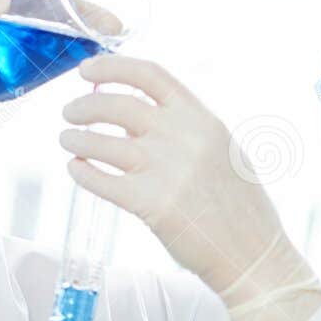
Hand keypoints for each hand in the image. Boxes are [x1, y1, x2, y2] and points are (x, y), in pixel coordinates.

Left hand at [60, 55, 320, 320]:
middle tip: (69, 111)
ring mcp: (166, 170)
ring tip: (67, 139)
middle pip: (117, 105)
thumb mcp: (222, 151)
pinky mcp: (151, 204)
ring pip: (101, 142)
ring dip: (76, 138)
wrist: (252, 254)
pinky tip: (75, 169)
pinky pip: (101, 181)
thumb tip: (137, 115)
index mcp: (202, 119)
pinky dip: (82, 172)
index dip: (112, 66)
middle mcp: (183, 137)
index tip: (87, 70)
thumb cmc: (239, 208)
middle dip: (84, 105)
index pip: (149, 76)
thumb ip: (186, 129)